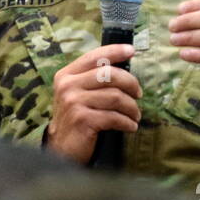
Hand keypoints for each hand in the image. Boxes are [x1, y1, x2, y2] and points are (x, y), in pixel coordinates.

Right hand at [43, 43, 141, 162]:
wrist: (61, 148)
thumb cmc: (75, 118)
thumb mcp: (77, 94)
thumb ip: (92, 79)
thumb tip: (122, 65)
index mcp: (66, 75)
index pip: (94, 57)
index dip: (114, 51)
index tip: (131, 51)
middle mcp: (68, 85)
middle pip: (109, 74)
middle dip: (131, 83)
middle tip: (138, 94)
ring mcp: (73, 102)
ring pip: (115, 96)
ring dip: (131, 107)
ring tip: (135, 115)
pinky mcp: (82, 120)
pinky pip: (113, 116)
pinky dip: (127, 122)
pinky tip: (130, 126)